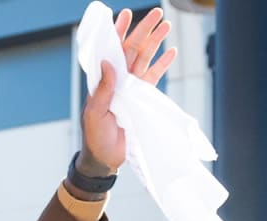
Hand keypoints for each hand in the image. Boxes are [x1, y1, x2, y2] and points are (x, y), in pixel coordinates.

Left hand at [80, 7, 177, 175]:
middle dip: (144, 30)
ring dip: (156, 42)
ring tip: (166, 25)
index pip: (111, 51)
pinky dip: (162, 64)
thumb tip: (108, 63)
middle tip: (156, 12)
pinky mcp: (142, 99)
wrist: (105, 159)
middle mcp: (118, 81)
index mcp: (103, 81)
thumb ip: (103, 89)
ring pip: (145, 60)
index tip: (126, 14)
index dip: (118, 32)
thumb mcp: (95, 113)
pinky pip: (154, 77)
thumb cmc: (95, 137)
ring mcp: (131, 89)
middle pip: (132, 50)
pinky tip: (171, 52)